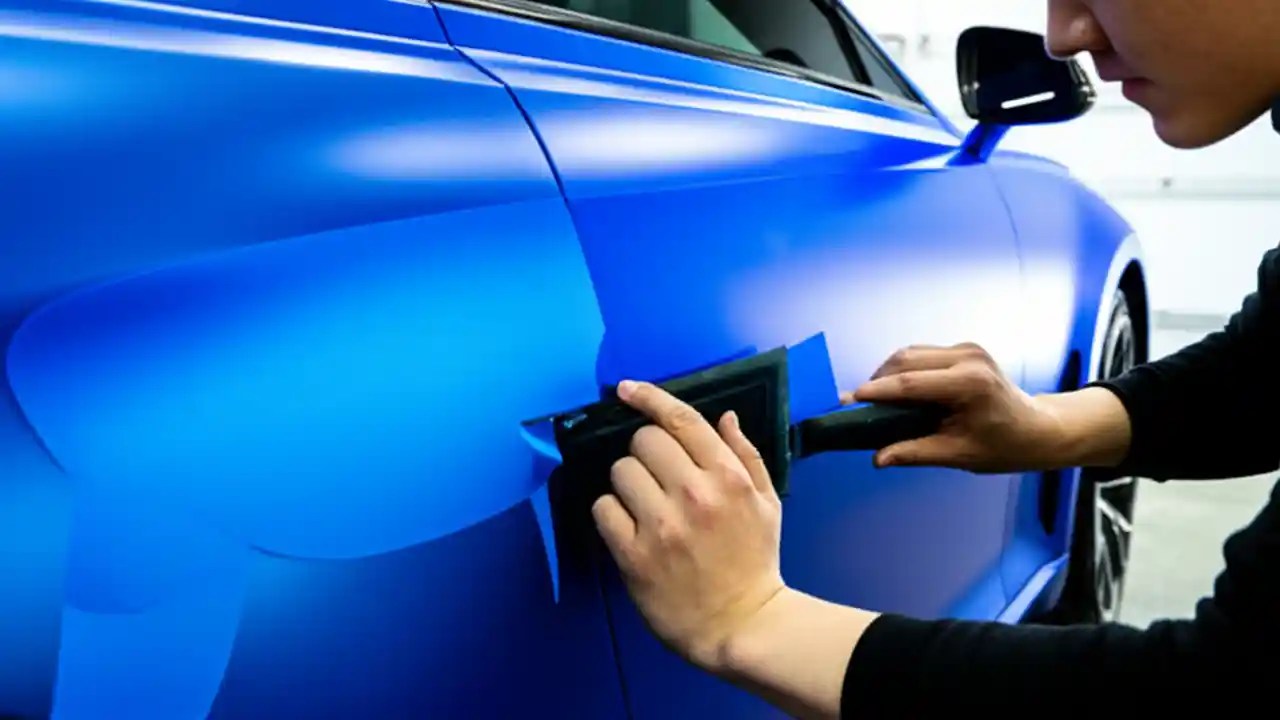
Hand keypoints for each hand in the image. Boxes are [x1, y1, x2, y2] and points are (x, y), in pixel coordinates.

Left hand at [591, 380, 786, 673]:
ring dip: (628, 484)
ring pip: (620, 471)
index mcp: (728, 478)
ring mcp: (661, 525)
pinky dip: (612, 514)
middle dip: (646, 453)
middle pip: (643, 441)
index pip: (680, 420)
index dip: (649, 397)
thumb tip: (725, 417)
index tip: (627, 389)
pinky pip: (603, 509)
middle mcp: (694, 494)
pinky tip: (630, 528)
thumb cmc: (755, 561)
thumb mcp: (767, 503)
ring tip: (644, 506)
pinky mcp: (634, 555)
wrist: (741, 625)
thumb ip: (746, 455)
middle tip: (656, 477)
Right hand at [845, 343, 1068, 472]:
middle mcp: (968, 358)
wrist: (1038, 428)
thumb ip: (916, 453)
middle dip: (878, 381)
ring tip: (876, 399)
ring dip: (889, 373)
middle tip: (859, 405)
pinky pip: (922, 354)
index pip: (911, 383)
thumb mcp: (958, 454)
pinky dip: (904, 369)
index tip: (851, 400)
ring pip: (911, 353)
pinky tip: (898, 390)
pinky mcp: (965, 349)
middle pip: (905, 360)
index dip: (877, 391)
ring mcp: (967, 349)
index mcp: (969, 385)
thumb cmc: (1003, 446)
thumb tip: (878, 458)